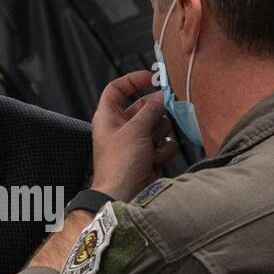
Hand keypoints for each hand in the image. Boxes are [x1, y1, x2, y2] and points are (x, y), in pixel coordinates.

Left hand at [89, 70, 177, 201]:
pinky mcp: (147, 155)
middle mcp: (121, 127)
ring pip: (157, 125)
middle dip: (156, 113)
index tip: (151, 77)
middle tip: (165, 113)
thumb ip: (151, 110)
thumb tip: (162, 96)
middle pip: (144, 107)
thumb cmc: (120, 163)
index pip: (117, 89)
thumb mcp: (135, 130)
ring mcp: (135, 142)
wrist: (123, 196)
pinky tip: (154, 160)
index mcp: (109, 116)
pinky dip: (162, 151)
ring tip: (151, 147)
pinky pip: (162, 144)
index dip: (133, 80)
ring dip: (159, 135)